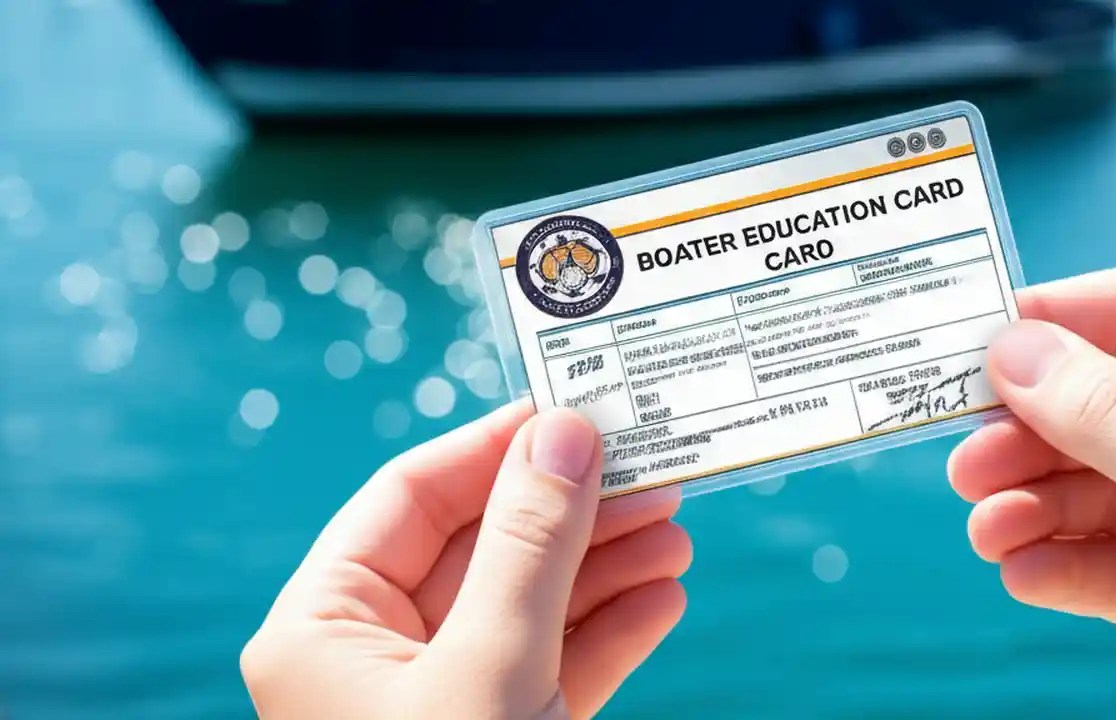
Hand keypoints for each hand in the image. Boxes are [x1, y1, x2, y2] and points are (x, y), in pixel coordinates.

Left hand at [241, 402, 691, 718]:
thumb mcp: (489, 668)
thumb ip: (531, 548)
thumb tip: (566, 433)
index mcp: (326, 627)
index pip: (411, 498)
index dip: (495, 447)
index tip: (573, 408)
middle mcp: (376, 657)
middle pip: (485, 548)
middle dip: (573, 510)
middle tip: (652, 469)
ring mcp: (442, 701)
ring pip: (530, 605)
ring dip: (605, 565)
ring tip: (677, 531)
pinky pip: (555, 666)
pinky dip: (611, 631)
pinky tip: (663, 597)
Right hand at [948, 268, 1115, 718]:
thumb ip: (1111, 415)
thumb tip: (1016, 349)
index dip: (1055, 325)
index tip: (970, 350)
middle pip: (1100, 405)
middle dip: (1029, 436)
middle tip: (969, 463)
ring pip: (1093, 489)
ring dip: (1030, 508)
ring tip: (988, 530)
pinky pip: (1106, 563)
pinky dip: (1057, 566)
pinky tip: (1024, 570)